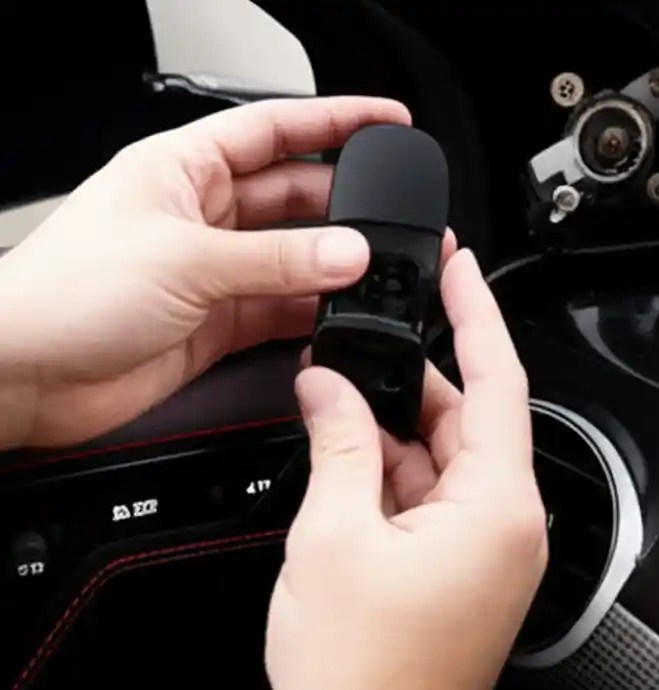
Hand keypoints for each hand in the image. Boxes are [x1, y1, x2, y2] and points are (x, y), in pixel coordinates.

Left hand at [0, 96, 428, 448]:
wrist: (21, 376)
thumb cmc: (64, 294)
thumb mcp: (185, 259)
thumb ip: (277, 259)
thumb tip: (349, 252)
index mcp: (182, 168)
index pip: (274, 129)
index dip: (335, 121)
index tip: (388, 121)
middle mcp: (200, 215)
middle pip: (294, 196)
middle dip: (347, 205)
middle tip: (397, 218)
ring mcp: (210, 271)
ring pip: (294, 258)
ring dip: (334, 267)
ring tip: (378, 273)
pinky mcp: (215, 323)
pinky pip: (281, 310)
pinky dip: (312, 315)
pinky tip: (339, 316)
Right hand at [266, 248, 546, 689]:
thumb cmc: (364, 680)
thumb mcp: (335, 536)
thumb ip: (339, 443)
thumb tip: (329, 386)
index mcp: (500, 508)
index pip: (501, 381)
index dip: (477, 314)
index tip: (461, 266)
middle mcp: (510, 528)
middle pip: (471, 420)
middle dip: (414, 382)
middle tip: (358, 349)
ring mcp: (490, 553)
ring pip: (448, 460)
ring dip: (395, 434)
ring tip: (337, 411)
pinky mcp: (466, 575)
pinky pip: (438, 501)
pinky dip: (396, 477)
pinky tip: (348, 465)